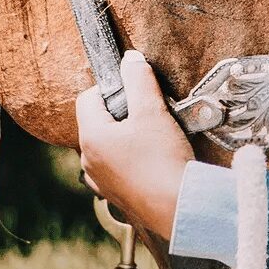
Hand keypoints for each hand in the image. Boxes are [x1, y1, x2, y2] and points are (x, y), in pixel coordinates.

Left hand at [76, 51, 193, 241]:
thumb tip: (130, 59)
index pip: (88, 98)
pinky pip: (117, 169)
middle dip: (122, 113)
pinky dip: (131, 161)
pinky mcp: (117, 196)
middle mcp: (89, 161)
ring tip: (156, 139)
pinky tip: (153, 162)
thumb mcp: (153, 112)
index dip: (111, 87)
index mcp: (92, 137)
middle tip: (151, 113)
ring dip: (127, 138)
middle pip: (98, 123)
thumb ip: (139, 81)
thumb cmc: (164, 161)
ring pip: (108, 147)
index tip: (136, 89)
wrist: (180, 209)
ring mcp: (100, 182)